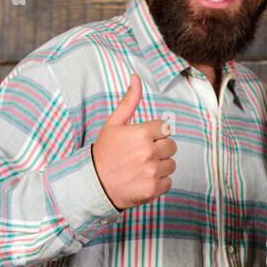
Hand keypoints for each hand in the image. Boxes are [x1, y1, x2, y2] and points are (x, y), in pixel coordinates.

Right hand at [90, 73, 176, 208]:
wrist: (94, 184)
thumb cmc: (105, 152)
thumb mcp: (114, 123)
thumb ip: (129, 101)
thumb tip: (136, 77)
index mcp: (141, 133)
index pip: (165, 129)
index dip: (155, 134)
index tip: (142, 141)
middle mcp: (149, 152)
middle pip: (171, 146)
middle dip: (160, 149)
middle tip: (141, 155)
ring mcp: (152, 171)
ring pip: (171, 164)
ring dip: (160, 166)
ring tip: (141, 167)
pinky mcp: (153, 189)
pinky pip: (168, 182)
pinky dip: (158, 182)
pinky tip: (143, 179)